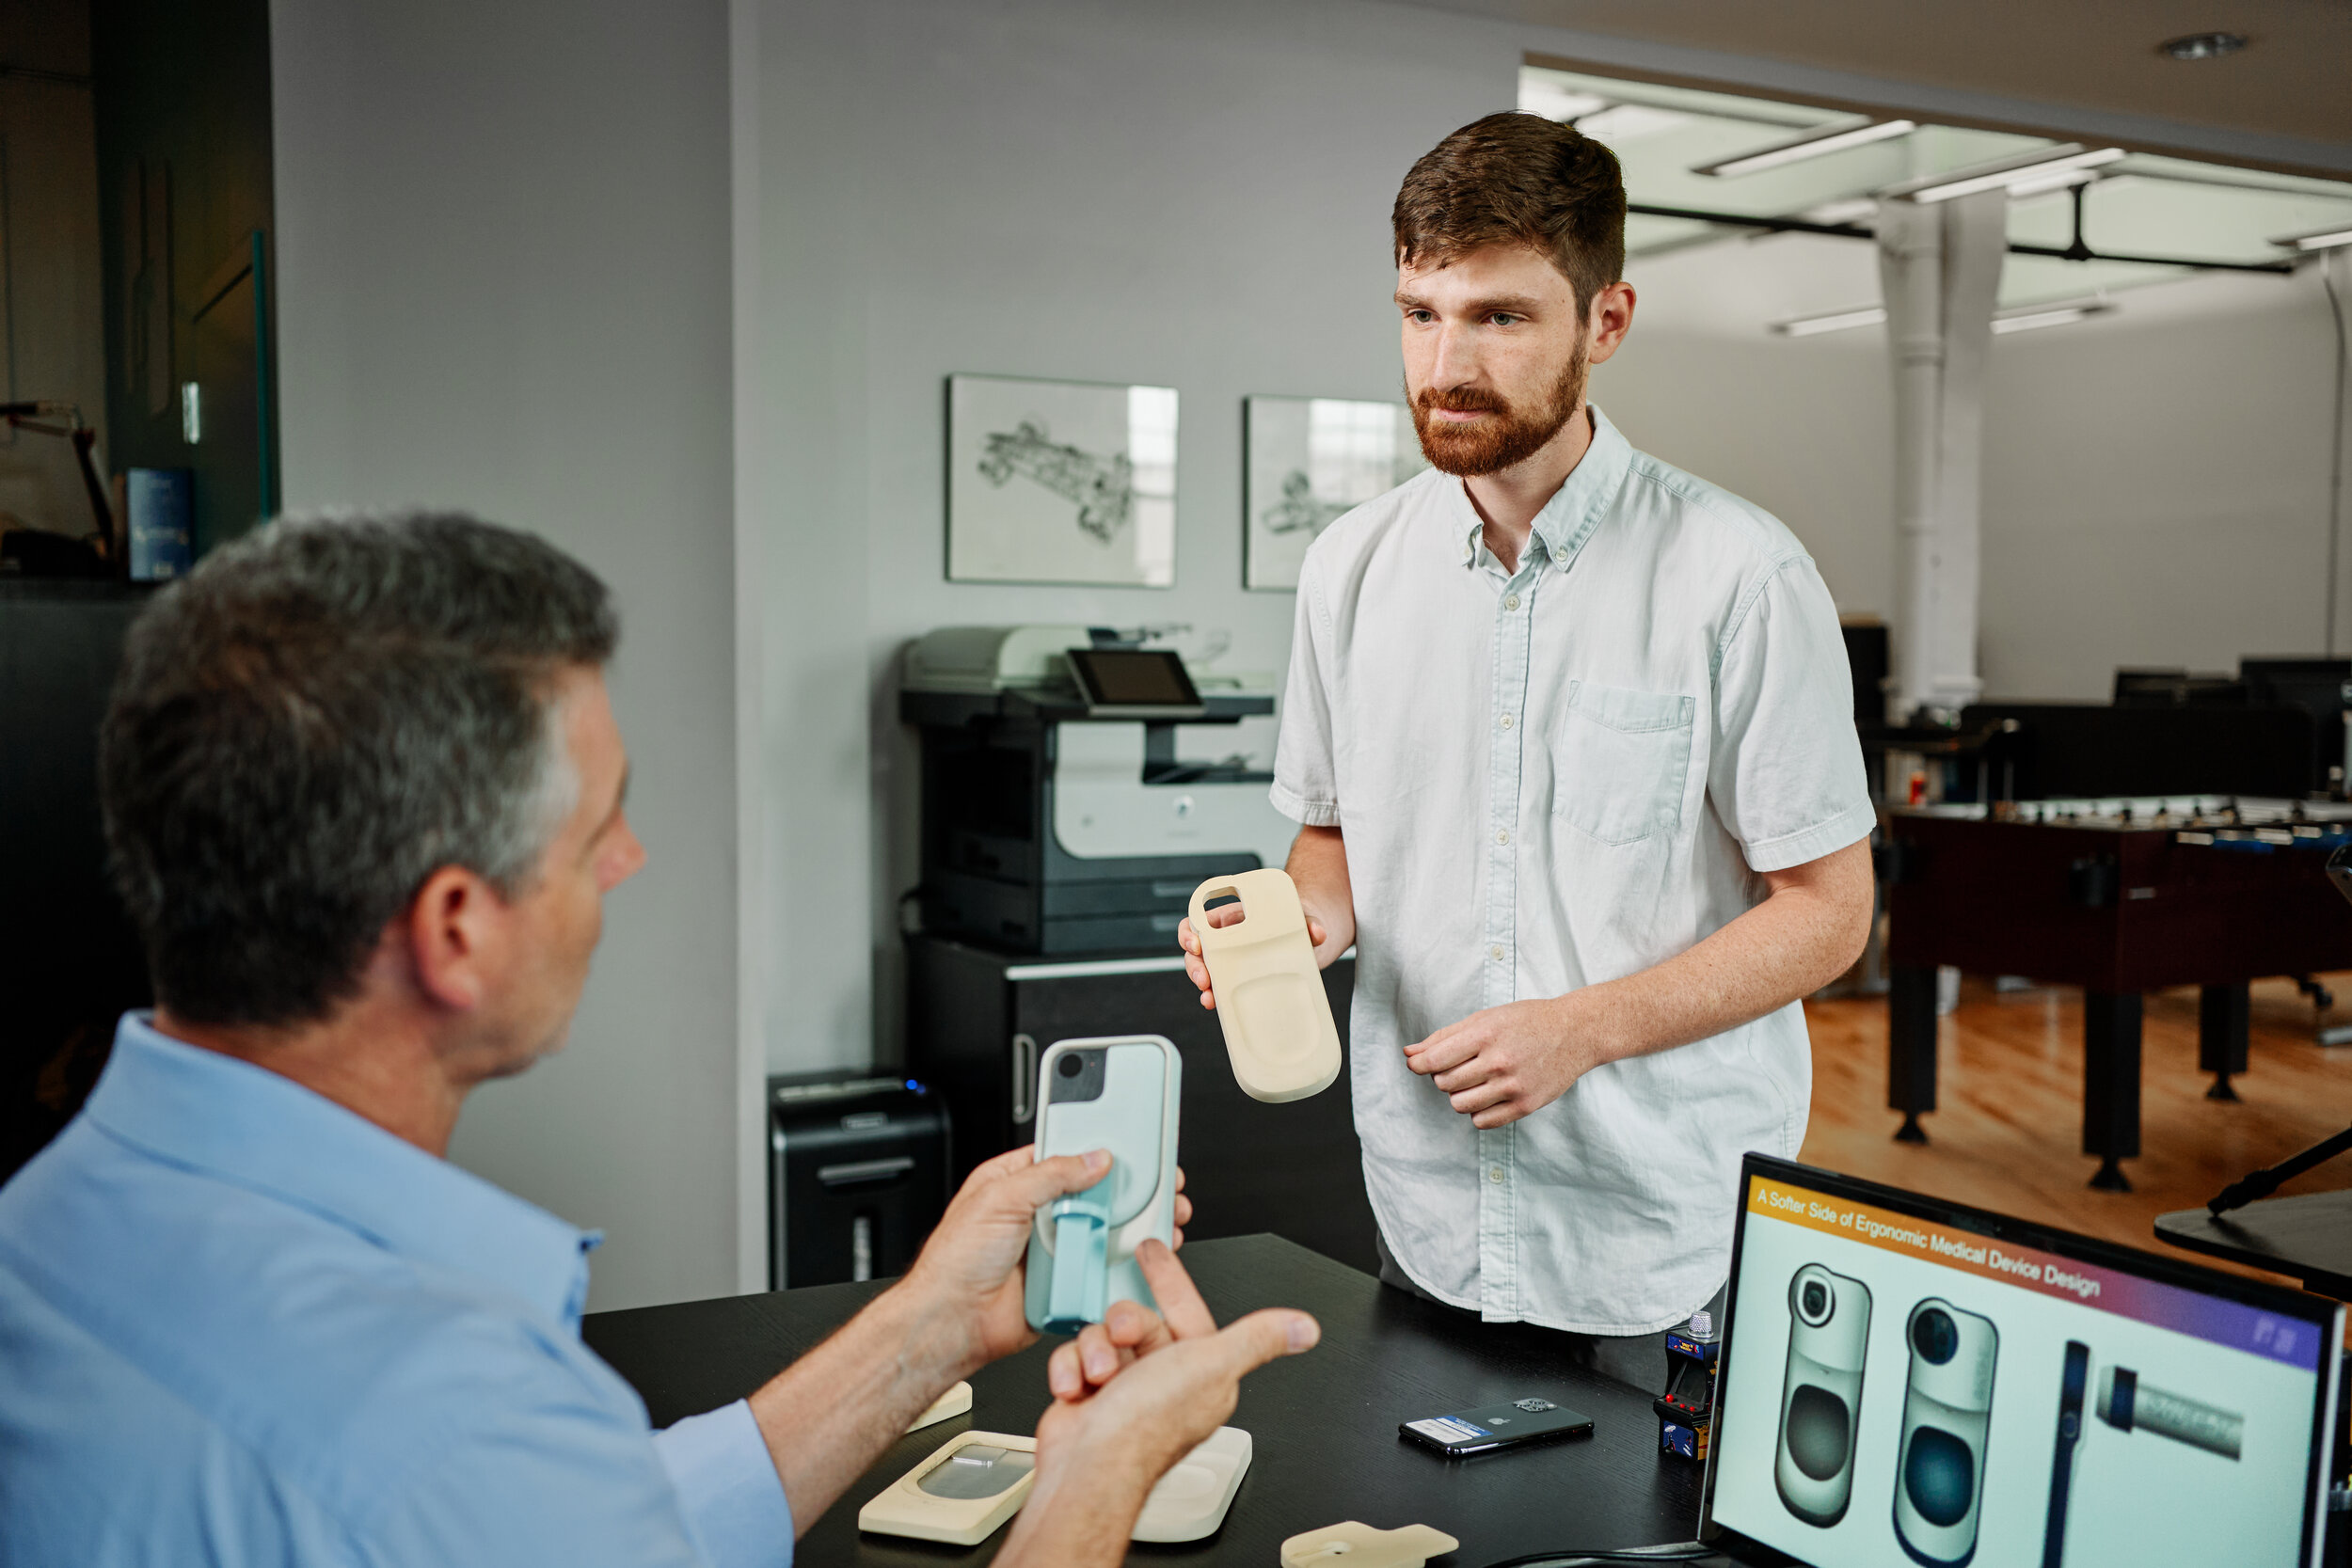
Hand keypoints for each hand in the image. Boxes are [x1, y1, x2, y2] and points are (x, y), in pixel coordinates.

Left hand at [896, 1148, 1193, 1378]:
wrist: (953, 1322)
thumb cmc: (954, 1261)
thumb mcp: (1000, 1198)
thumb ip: (1049, 1175)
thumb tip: (1092, 1159)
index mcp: (1015, 1182)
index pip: (1064, 1155)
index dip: (1096, 1150)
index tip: (1129, 1147)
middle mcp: (1036, 1213)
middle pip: (1091, 1193)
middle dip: (1124, 1191)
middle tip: (1155, 1187)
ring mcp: (1052, 1247)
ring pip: (1100, 1230)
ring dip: (1126, 1227)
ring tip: (1155, 1219)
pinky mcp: (1064, 1279)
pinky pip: (1098, 1267)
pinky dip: (1116, 1263)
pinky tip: (1134, 1255)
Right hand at [1007, 1242, 1317, 1558]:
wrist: (1088, 1469)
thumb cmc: (1146, 1429)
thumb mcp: (1212, 1366)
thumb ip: (1257, 1339)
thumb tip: (1304, 1328)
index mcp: (1201, 1373)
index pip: (1186, 1312)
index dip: (1169, 1280)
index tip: (1151, 1253)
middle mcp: (1165, 1382)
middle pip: (1138, 1320)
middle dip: (1122, 1325)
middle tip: (1121, 1335)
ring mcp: (1124, 1390)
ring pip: (1103, 1337)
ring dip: (1095, 1351)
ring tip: (1100, 1375)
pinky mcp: (1089, 1397)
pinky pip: (1075, 1357)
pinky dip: (1071, 1369)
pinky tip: (1078, 1387)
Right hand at [1177, 907, 1328, 1010]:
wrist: (1306, 939)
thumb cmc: (1294, 921)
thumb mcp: (1299, 918)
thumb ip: (1308, 922)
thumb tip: (1318, 932)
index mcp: (1230, 917)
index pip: (1199, 920)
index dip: (1189, 933)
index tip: (1197, 944)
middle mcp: (1225, 939)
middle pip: (1197, 951)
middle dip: (1194, 966)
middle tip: (1204, 980)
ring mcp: (1230, 960)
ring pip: (1204, 971)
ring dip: (1202, 985)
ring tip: (1210, 997)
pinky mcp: (1239, 979)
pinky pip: (1220, 987)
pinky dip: (1215, 997)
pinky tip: (1217, 1005)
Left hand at [1403, 994, 1612, 1128]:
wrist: (1576, 1032)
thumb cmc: (1526, 1021)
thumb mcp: (1485, 1018)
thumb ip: (1444, 1036)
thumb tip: (1409, 1053)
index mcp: (1486, 1034)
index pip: (1435, 1059)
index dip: (1419, 1064)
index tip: (1416, 1064)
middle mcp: (1499, 1061)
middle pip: (1444, 1083)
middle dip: (1443, 1077)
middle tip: (1459, 1066)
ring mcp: (1514, 1086)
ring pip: (1459, 1105)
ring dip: (1458, 1095)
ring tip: (1474, 1081)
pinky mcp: (1525, 1105)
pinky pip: (1482, 1122)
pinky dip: (1477, 1112)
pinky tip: (1487, 1095)